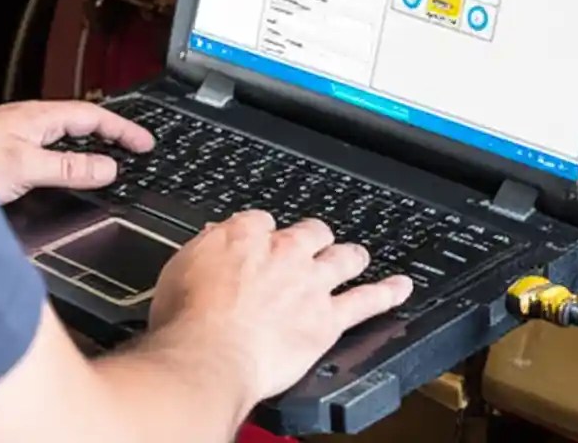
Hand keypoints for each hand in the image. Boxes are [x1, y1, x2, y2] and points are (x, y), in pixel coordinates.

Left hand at [0, 100, 154, 202]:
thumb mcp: (26, 167)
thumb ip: (69, 168)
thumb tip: (108, 167)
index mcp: (38, 116)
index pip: (94, 116)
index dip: (123, 129)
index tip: (146, 143)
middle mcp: (28, 121)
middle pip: (81, 122)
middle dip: (111, 133)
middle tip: (136, 149)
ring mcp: (15, 134)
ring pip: (64, 135)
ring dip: (89, 144)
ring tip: (110, 158)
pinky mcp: (4, 151)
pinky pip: (49, 148)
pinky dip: (68, 156)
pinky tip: (65, 170)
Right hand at [148, 210, 413, 400]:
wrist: (209, 358)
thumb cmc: (186, 323)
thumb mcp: (177, 271)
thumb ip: (203, 251)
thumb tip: (212, 239)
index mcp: (242, 236)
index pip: (261, 220)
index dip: (263, 232)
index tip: (261, 243)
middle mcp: (283, 253)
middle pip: (311, 231)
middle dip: (312, 237)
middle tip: (311, 246)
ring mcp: (311, 284)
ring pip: (343, 258)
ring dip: (351, 256)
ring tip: (356, 256)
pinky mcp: (328, 318)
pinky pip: (367, 301)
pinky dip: (387, 293)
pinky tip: (400, 288)